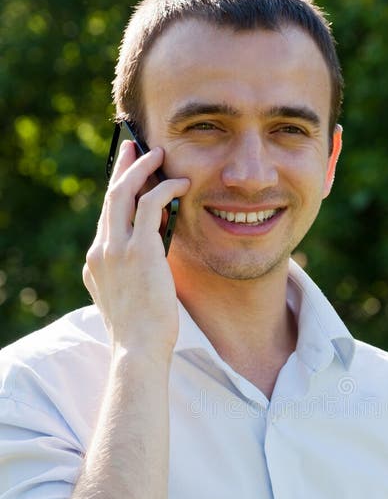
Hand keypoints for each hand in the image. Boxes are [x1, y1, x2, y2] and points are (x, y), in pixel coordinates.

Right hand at [84, 139, 189, 354]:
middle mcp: (101, 251)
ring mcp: (116, 250)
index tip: (127, 178)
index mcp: (96, 264)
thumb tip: (154, 256)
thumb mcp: (130, 300)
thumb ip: (133, 275)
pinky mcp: (140, 250)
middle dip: (122, 169)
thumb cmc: (141, 333)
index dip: (119, 195)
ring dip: (142, 169)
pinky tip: (181, 183)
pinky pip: (151, 205)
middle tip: (134, 148)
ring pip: (125, 193)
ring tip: (159, 154)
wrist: (138, 350)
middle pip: (110, 198)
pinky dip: (165, 188)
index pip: (107, 219)